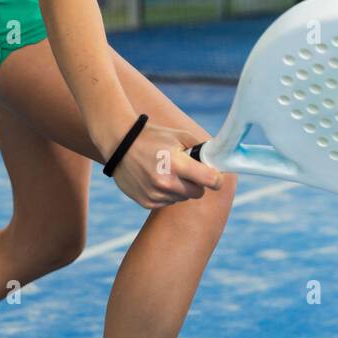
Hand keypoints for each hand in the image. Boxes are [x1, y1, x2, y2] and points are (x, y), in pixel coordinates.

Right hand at [107, 120, 223, 208]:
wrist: (120, 144)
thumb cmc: (152, 137)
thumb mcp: (179, 135)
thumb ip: (200, 147)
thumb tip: (217, 159)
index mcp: (176, 163)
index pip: (209, 180)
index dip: (217, 179)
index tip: (217, 178)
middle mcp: (166, 182)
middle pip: (198, 193)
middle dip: (197, 183)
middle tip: (188, 171)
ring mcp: (155, 194)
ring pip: (182, 198)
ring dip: (180, 188)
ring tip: (167, 171)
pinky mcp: (146, 202)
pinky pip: (168, 202)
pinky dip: (167, 193)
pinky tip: (156, 179)